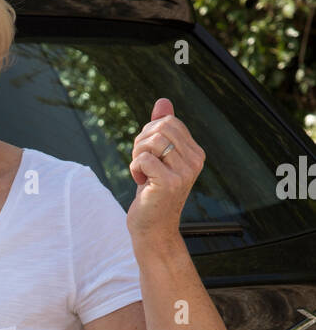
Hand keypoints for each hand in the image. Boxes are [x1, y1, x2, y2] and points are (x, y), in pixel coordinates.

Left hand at [127, 97, 204, 244]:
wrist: (153, 227)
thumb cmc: (152, 191)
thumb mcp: (157, 157)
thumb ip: (161, 129)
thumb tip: (163, 101)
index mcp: (196, 152)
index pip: (169, 122)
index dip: (149, 133)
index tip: (148, 155)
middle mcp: (195, 161)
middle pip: (160, 128)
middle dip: (141, 142)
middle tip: (141, 162)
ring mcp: (185, 172)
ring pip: (152, 141)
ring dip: (137, 155)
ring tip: (141, 172)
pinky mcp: (169, 183)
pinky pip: (143, 159)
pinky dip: (134, 168)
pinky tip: (140, 182)